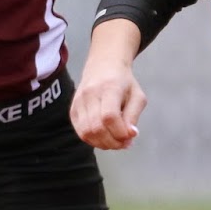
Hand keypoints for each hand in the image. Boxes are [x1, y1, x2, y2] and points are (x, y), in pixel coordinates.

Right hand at [70, 25, 145, 149]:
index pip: (110, 117)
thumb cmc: (124, 82)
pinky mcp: (73, 109)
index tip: (131, 137)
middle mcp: (90, 94)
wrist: (102, 66)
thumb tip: (130, 135)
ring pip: (86, 132)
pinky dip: (93, 140)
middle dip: (113, 142)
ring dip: (103, 144)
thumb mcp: (137, 96)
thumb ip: (134, 116)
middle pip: (96, 127)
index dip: (120, 133)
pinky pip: (80, 132)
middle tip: (124, 143)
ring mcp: (78, 102)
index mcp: (109, 88)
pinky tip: (104, 138)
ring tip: (115, 141)